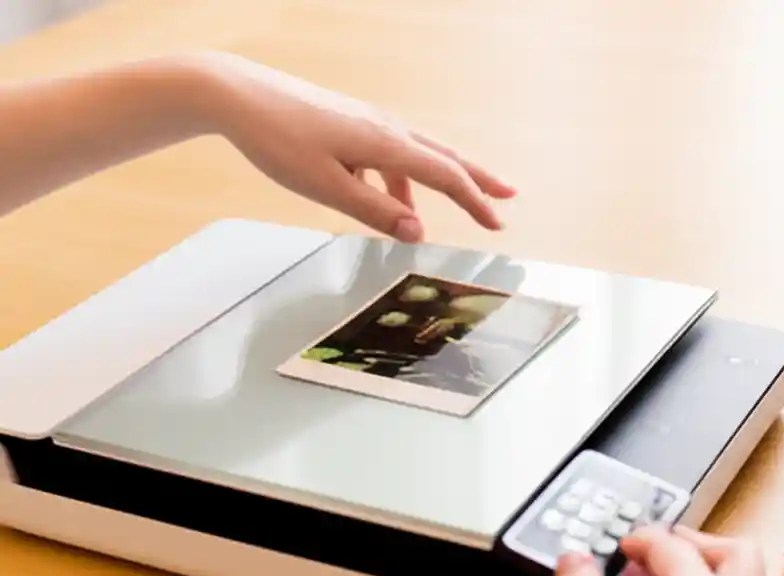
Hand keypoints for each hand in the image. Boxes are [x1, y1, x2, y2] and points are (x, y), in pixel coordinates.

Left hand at [198, 52, 515, 242]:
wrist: (238, 95)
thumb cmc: (278, 141)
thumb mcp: (327, 186)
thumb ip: (375, 211)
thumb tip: (418, 233)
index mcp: (387, 144)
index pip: (446, 177)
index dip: (475, 203)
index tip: (497, 224)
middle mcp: (386, 127)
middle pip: (445, 157)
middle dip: (477, 181)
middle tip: (507, 198)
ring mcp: (369, 121)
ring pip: (419, 154)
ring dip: (437, 181)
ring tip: (437, 214)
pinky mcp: (351, 121)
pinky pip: (390, 153)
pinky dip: (399, 178)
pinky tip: (384, 196)